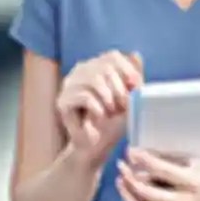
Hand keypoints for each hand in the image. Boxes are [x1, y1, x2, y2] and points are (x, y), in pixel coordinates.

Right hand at [57, 50, 142, 165]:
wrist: (97, 147)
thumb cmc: (114, 122)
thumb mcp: (129, 98)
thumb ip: (133, 78)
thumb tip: (137, 54)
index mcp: (96, 67)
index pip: (111, 56)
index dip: (127, 69)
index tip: (136, 86)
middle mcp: (80, 71)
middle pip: (104, 67)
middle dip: (119, 88)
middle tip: (124, 106)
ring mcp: (69, 85)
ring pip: (93, 79)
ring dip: (109, 98)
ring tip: (113, 111)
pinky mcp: (62, 101)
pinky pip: (85, 96)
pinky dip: (98, 107)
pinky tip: (101, 116)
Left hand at [116, 148, 199, 200]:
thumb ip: (186, 163)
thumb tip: (159, 158)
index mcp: (195, 183)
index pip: (161, 170)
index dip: (143, 159)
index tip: (132, 151)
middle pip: (148, 193)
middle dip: (130, 179)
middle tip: (122, 166)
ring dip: (130, 197)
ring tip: (122, 183)